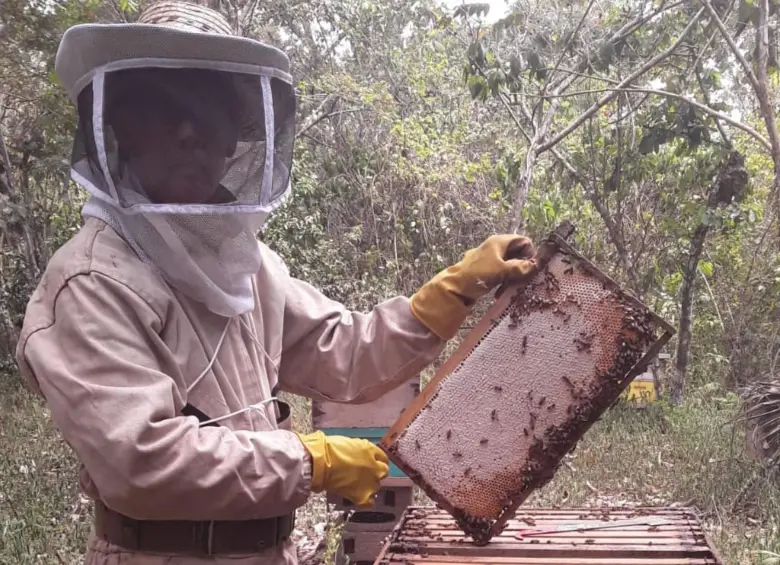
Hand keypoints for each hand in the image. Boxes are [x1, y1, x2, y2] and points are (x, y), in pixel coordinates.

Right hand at [296, 431, 388, 506]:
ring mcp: (370, 482)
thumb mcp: (348, 443)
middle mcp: (374, 466)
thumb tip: (358, 455)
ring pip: (376, 486)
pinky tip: (359, 498)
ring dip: (369, 485)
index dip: (377, 461)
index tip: (373, 464)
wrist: (319, 463)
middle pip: (383, 472)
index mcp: (370, 450)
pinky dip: (366, 501)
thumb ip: (359, 450)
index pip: (382, 457)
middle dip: (375, 473)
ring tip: (356, 485)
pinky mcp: (362, 496)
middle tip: (364, 474)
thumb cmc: (328, 450)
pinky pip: (370, 503)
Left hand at [410, 234, 535, 339]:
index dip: (529, 252)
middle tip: (524, 279)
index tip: (531, 267)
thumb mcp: (501, 270)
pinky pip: (502, 273)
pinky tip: (501, 291)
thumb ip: (519, 268)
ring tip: (511, 287)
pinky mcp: (488, 270)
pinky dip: (504, 281)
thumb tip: (534, 266)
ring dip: (513, 276)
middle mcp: (495, 247)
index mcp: (498, 242)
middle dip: (522, 267)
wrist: (455, 287)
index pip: (522, 241)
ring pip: (510, 265)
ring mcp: (491, 258)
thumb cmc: (478, 274)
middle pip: (517, 253)